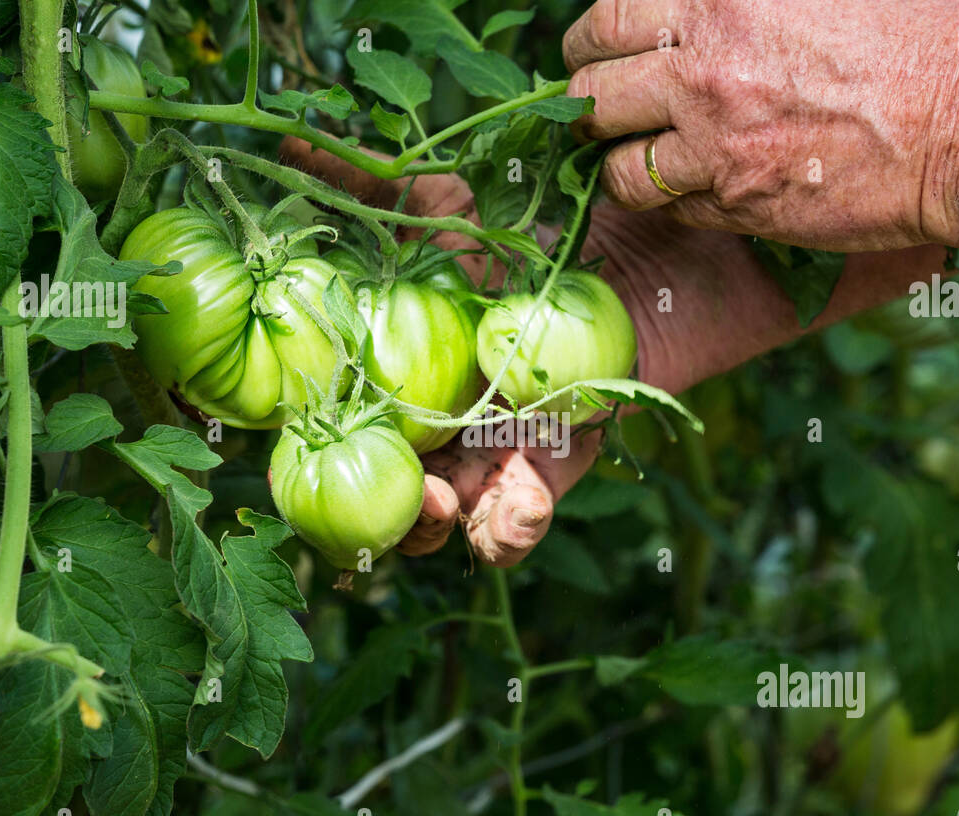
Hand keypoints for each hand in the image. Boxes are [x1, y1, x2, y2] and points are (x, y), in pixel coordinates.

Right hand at [280, 139, 780, 564]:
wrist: (670, 228)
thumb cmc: (559, 210)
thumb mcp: (456, 195)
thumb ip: (373, 186)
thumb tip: (288, 146)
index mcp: (407, 353)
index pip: (343, 412)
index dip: (307, 440)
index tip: (289, 443)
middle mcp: (447, 403)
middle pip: (387, 476)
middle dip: (367, 499)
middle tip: (366, 486)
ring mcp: (503, 433)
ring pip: (451, 507)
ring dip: (432, 526)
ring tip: (439, 507)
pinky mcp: (566, 450)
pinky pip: (529, 506)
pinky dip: (513, 525)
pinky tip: (516, 511)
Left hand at [563, 0, 958, 251]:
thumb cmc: (919, 34)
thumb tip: (695, 2)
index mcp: (715, 1)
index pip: (606, 19)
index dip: (593, 42)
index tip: (598, 54)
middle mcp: (702, 72)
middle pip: (591, 97)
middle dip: (587, 107)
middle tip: (601, 112)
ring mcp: (716, 146)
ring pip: (618, 169)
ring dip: (621, 165)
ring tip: (638, 159)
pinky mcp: (739, 205)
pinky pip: (670, 211)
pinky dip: (673, 203)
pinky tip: (698, 187)